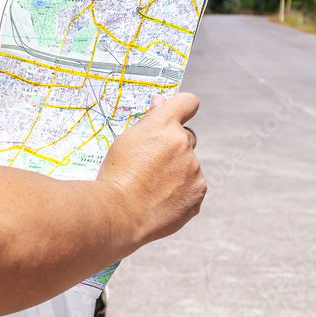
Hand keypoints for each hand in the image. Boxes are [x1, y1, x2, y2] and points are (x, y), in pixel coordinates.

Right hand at [96, 92, 205, 243]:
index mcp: (164, 125)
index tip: (177, 116)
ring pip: (189, 165)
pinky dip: (181, 192)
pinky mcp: (198, 192)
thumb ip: (149, 121)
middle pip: (187, 137)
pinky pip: (193, 187)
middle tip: (151, 164)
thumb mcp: (126, 141)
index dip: (183, 108)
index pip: (188, 102)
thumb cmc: (116, 176)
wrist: (119, 214)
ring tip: (151, 188)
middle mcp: (183, 143)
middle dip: (174, 147)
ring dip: (177, 172)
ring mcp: (194, 169)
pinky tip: (160, 200)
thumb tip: (160, 102)